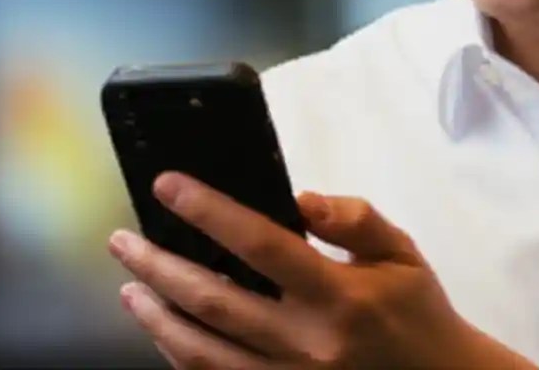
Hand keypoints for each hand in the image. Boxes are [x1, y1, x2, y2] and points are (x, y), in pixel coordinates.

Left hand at [108, 173, 535, 368]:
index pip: (260, 244)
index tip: (167, 186)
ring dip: (156, 316)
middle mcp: (308, 343)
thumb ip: (354, 218)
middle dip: (157, 266)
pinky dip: (180, 356)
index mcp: (339, 296)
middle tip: (122, 240)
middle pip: (212, 301)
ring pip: (202, 351)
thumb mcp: (401, 253)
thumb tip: (301, 197)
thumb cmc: (415, 312)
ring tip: (129, 285)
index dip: (207, 211)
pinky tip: (162, 330)